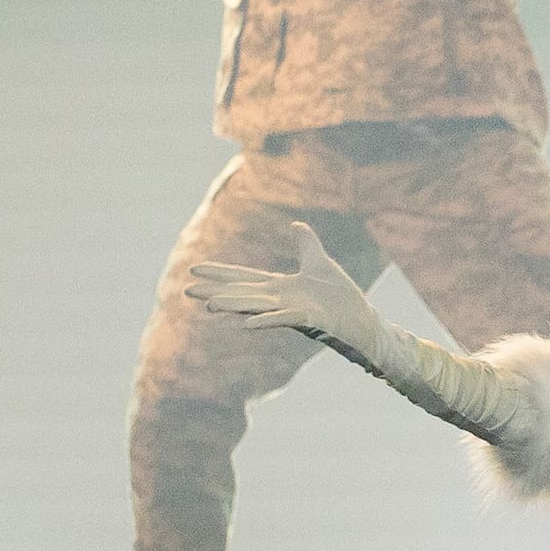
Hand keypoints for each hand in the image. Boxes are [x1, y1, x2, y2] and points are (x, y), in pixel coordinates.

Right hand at [181, 223, 381, 350]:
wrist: (362, 322)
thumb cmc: (340, 298)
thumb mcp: (319, 263)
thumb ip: (306, 245)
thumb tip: (295, 225)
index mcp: (280, 288)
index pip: (243, 279)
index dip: (220, 273)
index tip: (193, 269)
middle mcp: (280, 301)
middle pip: (242, 294)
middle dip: (216, 291)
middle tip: (187, 291)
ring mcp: (294, 312)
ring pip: (258, 307)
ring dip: (235, 306)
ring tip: (210, 305)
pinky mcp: (311, 321)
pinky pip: (286, 319)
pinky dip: (267, 321)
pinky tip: (248, 325)